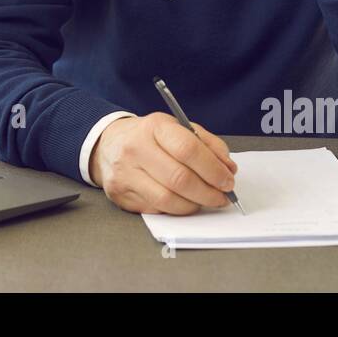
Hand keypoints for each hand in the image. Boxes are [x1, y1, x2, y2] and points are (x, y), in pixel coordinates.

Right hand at [89, 113, 237, 213]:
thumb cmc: (150, 137)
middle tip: (222, 197)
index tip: (228, 180)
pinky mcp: (120, 195)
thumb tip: (228, 169)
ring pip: (168, 200)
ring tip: (205, 201)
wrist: (109, 144)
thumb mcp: (178, 128)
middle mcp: (136, 148)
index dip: (213, 169)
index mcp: (154, 127)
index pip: (188, 149)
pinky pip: (156, 209)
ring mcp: (125, 173)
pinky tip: (184, 202)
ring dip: (194, 205)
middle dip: (208, 192)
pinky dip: (177, 209)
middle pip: (179, 179)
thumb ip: (206, 144)